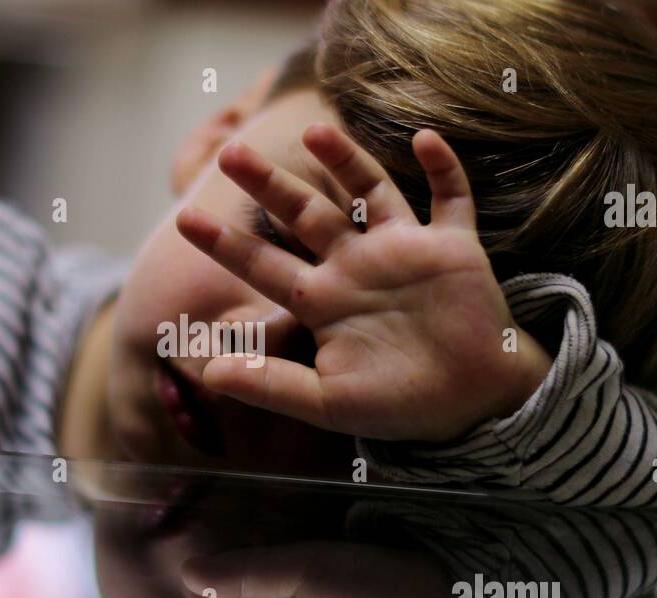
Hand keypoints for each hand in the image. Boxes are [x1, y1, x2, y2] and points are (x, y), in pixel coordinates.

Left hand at [176, 124, 551, 441]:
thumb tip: (209, 374)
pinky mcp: (453, 248)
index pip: (264, 264)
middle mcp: (356, 266)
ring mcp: (405, 252)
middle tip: (232, 152)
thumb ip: (271, 385)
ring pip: (369, 192)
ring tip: (314, 131)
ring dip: (346, 160)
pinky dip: (443, 169)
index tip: (184, 219)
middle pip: (305, 214)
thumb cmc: (399, 406)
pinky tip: (426, 139)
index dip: (225, 243)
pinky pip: (450, 199)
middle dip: (269, 185)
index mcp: (323, 301)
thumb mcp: (327, 403)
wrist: (472, 407)